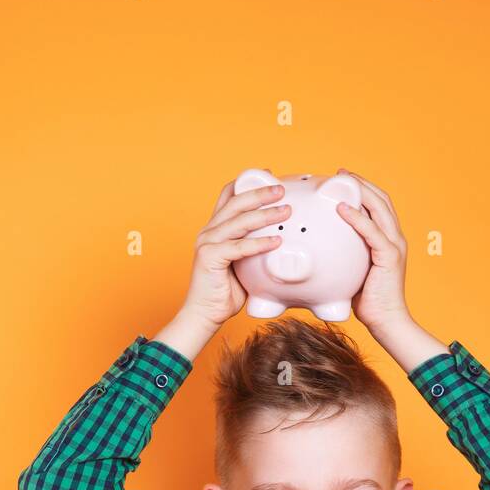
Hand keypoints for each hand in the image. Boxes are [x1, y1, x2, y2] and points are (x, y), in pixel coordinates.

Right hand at [178, 178, 289, 335]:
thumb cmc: (224, 292)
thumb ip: (254, 250)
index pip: (228, 197)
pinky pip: (239, 247)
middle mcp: (209, 231)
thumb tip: (281, 242)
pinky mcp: (210, 257)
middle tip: (282, 189)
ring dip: (265, 214)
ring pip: (239, 222)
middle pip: (235, 202)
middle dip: (260, 193)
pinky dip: (259, 243)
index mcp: (215, 229)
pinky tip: (277, 241)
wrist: (204, 314)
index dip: (247, 183)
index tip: (268, 174)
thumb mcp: (243, 265)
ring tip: (286, 211)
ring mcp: (207, 243)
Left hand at [334, 168, 410, 334]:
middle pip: (381, 199)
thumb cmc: (369, 302)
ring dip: (360, 191)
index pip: (379, 206)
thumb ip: (346, 257)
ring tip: (342, 180)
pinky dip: (357, 218)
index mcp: (389, 240)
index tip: (344, 179)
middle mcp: (395, 238)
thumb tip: (322, 252)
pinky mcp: (389, 256)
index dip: (363, 189)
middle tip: (341, 172)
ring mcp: (394, 246)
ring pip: (379, 208)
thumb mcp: (354, 272)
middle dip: (361, 183)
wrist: (387, 322)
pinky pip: (371, 231)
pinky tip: (341, 209)